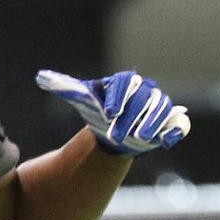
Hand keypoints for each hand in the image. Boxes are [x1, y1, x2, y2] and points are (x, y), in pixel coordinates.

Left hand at [36, 69, 189, 156]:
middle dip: (130, 117)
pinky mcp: (170, 121)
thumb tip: (41, 77)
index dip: (117, 97)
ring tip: (139, 139)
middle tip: (116, 136)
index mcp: (124, 82)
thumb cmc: (100, 110)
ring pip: (160, 110)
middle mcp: (145, 91)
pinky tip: (166, 142)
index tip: (107, 113)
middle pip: (141, 100)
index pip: (123, 84)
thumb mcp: (84, 98)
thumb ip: (66, 87)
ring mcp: (159, 106)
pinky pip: (178, 124)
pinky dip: (175, 131)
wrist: (117, 127)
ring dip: (151, 124)